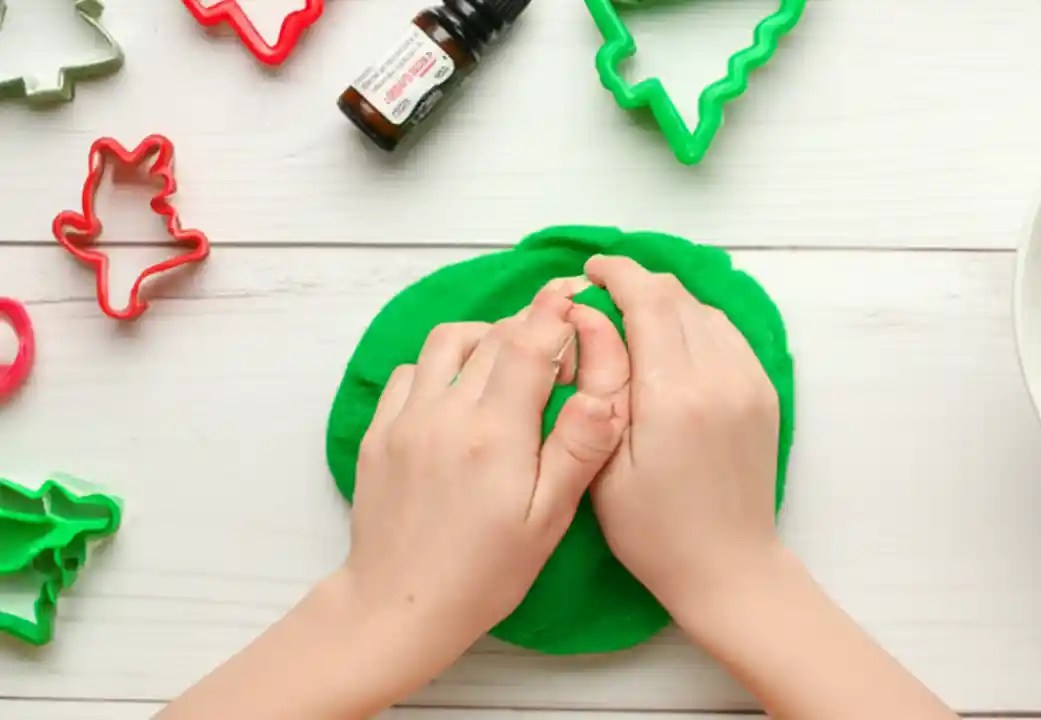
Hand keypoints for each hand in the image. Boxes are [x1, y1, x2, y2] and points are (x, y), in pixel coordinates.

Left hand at [341, 279, 629, 680]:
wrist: (399, 605)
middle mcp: (447, 413)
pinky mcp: (379, 431)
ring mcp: (407, 419)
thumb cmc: (484, 573)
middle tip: (555, 342)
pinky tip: (459, 392)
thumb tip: (603, 393)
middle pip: (493, 336)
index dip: (553, 310)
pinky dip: (441, 364)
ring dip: (484, 336)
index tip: (573, 291)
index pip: (528, 344)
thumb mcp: (546, 522)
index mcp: (496, 433)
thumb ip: (576, 452)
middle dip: (529, 325)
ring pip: (447, 342)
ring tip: (507, 362)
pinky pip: (411, 371)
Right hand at [585, 256, 781, 617]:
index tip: (588, 271)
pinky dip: (695, 325)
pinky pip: (728, 335)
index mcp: (674, 396)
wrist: (728, 568)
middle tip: (601, 297)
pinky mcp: (764, 394)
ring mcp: (750, 383)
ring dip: (667, 303)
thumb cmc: (652, 530)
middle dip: (637, 284)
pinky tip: (671, 345)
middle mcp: (720, 377)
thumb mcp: (604, 463)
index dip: (616, 274)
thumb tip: (587, 315)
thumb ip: (599, 381)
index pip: (648, 301)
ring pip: (705, 310)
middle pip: (677, 297)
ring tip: (632, 320)